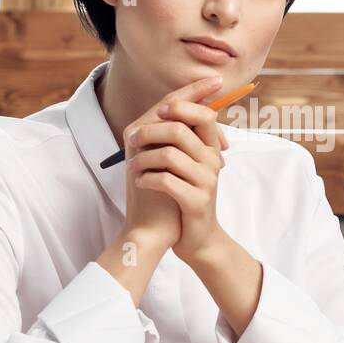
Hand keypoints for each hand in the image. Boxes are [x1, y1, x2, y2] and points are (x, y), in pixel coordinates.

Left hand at [128, 87, 232, 263]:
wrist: (194, 237)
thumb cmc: (182, 195)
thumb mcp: (184, 163)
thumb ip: (180, 136)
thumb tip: (163, 106)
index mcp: (210, 148)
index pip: (205, 115)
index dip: (183, 105)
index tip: (161, 109)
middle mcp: (212, 161)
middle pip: (180, 130)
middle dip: (148, 132)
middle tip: (131, 140)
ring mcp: (206, 182)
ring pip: (169, 155)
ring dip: (142, 159)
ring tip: (133, 167)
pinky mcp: (196, 202)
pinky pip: (166, 181)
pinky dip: (146, 179)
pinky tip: (141, 183)